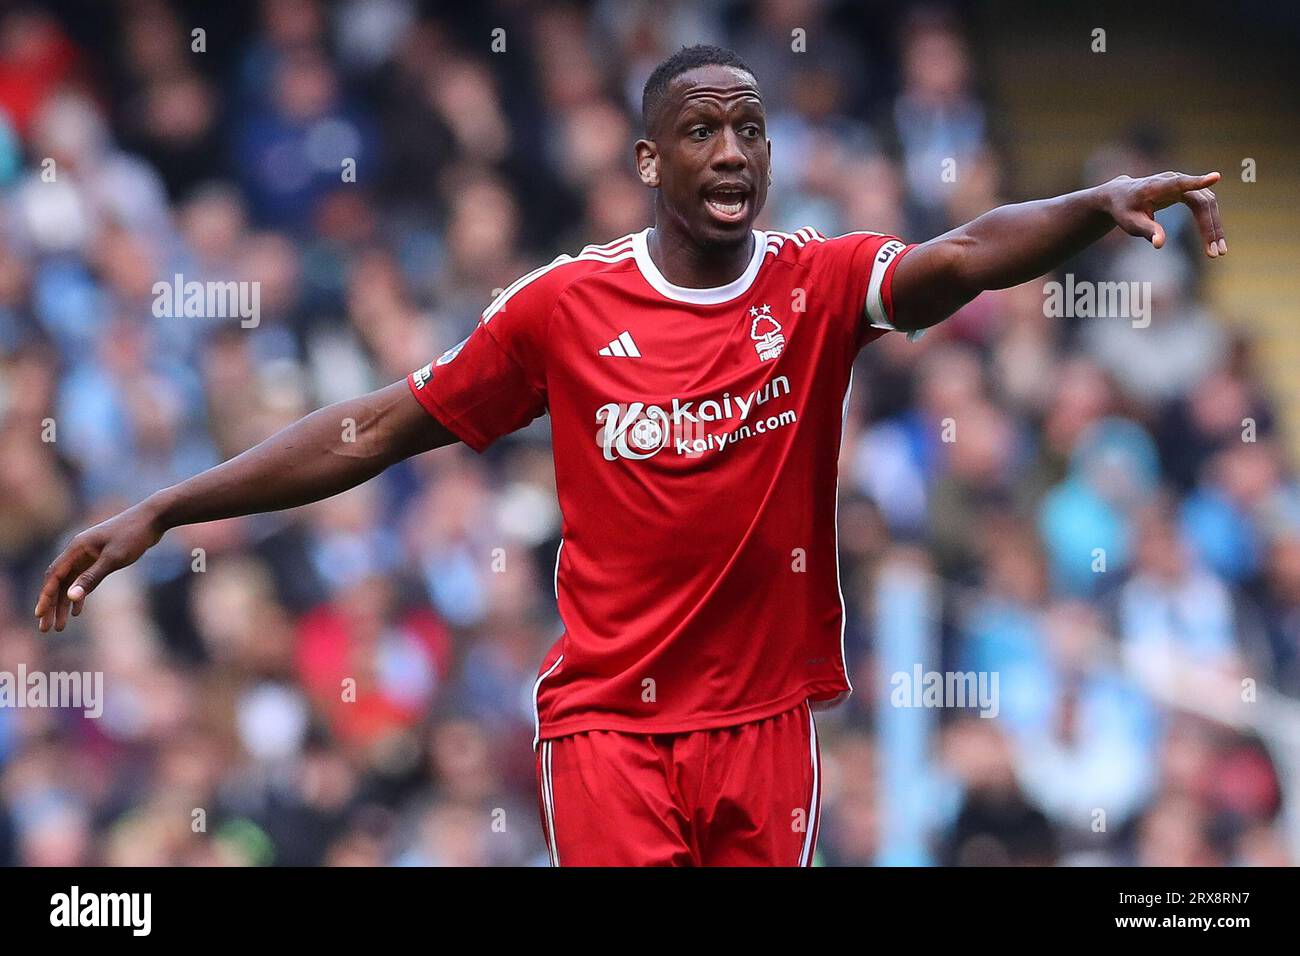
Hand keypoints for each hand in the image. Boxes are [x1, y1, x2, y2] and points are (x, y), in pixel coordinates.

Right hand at [34, 502, 166, 631]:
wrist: (153, 518)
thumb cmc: (133, 536)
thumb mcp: (113, 559)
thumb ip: (92, 577)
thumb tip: (71, 596)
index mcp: (76, 549)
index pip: (54, 576)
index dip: (45, 597)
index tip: (39, 616)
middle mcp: (78, 551)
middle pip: (58, 582)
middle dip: (51, 606)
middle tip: (46, 629)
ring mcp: (89, 554)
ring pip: (70, 583)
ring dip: (64, 604)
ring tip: (60, 626)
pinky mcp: (100, 557)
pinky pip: (83, 579)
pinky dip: (80, 594)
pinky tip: (78, 611)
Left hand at [1104, 170, 1225, 256]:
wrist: (1121, 195)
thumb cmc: (1125, 209)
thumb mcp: (1130, 223)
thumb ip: (1146, 230)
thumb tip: (1160, 244)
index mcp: (1158, 186)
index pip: (1180, 183)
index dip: (1197, 182)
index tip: (1215, 177)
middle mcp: (1175, 181)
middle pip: (1201, 201)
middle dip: (1210, 227)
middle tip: (1216, 253)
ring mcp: (1184, 185)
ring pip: (1208, 205)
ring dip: (1214, 228)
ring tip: (1218, 251)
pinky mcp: (1189, 192)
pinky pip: (1205, 207)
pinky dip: (1210, 224)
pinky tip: (1213, 242)